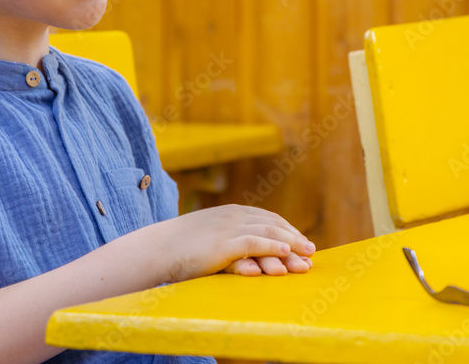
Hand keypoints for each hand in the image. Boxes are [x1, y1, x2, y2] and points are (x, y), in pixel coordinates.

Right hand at [152, 204, 315, 282]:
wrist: (157, 249)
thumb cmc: (181, 249)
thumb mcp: (210, 238)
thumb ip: (230, 241)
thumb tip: (248, 255)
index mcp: (231, 213)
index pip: (268, 218)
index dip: (287, 230)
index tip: (302, 243)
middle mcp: (234, 216)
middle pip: (273, 225)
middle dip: (295, 238)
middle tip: (311, 252)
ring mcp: (228, 228)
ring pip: (268, 233)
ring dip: (290, 245)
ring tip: (306, 255)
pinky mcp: (222, 244)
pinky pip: (253, 243)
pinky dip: (271, 246)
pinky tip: (285, 252)